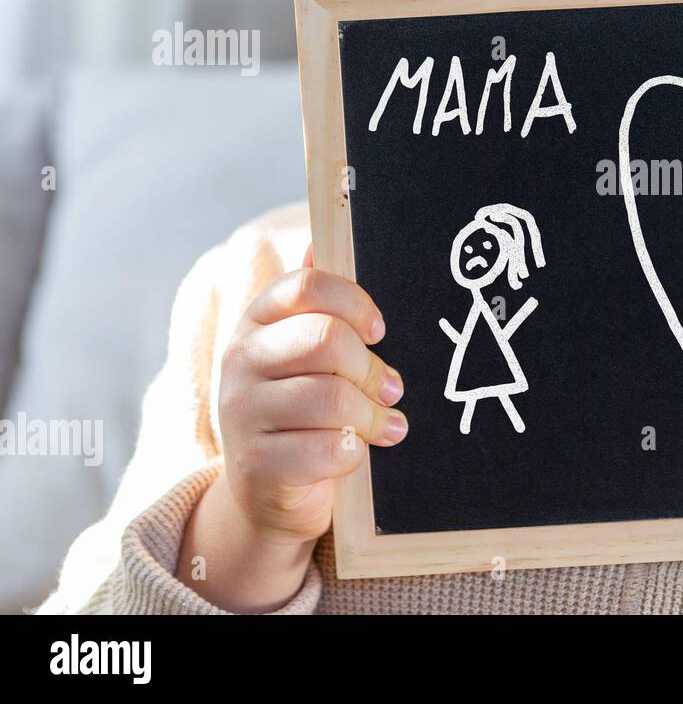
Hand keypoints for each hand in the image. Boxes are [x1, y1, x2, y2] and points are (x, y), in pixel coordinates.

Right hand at [218, 243, 406, 541]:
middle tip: (391, 388)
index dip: (354, 303)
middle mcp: (241, 361)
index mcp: (257, 322)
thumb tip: (320, 240)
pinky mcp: (257, 465)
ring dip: (371, 416)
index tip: (379, 330)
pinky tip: (357, 454)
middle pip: (325, 340)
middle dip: (371, 367)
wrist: (269, 493)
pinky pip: (327, 449)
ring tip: (386, 425)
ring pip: (331, 398)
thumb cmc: (304, 413)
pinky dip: (354, 453)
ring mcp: (243, 414)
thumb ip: (318, 305)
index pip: (306, 286)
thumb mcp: (307, 357)